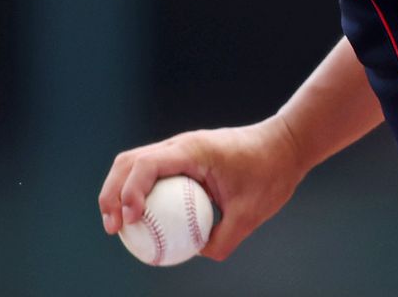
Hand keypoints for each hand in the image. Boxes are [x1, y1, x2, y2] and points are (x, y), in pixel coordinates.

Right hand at [97, 118, 307, 261]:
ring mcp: (179, 148)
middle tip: (113, 229)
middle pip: (129, 162)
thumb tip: (197, 253)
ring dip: (119, 191)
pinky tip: (142, 221)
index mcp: (193, 149)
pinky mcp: (183, 156)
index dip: (129, 192)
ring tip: (118, 226)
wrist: (285, 144)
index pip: (147, 165)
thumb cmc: (271, 173)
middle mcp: (180, 144)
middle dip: (112, 194)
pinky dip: (138, 191)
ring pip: (134, 163)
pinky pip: (152, 172)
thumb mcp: (252, 213)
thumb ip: (225, 238)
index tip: (130, 222)